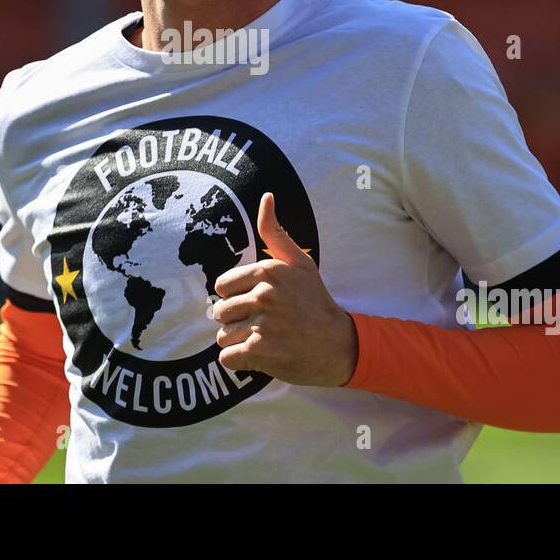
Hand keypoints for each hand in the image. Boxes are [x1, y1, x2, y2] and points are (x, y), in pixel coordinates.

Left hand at [211, 192, 358, 386]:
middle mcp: (264, 294)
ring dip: (238, 343)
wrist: (339, 345)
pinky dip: (239, 362)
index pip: (222, 286)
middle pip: (220, 311)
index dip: (236, 297)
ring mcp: (263, 324)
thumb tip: (266, 196)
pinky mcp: (262, 352)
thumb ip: (275, 232)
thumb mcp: (299, 263)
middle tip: (263, 325)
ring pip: (223, 336)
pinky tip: (259, 356)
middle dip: (237, 321)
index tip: (257, 304)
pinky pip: (227, 358)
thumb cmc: (315, 302)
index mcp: (268, 271)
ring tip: (264, 340)